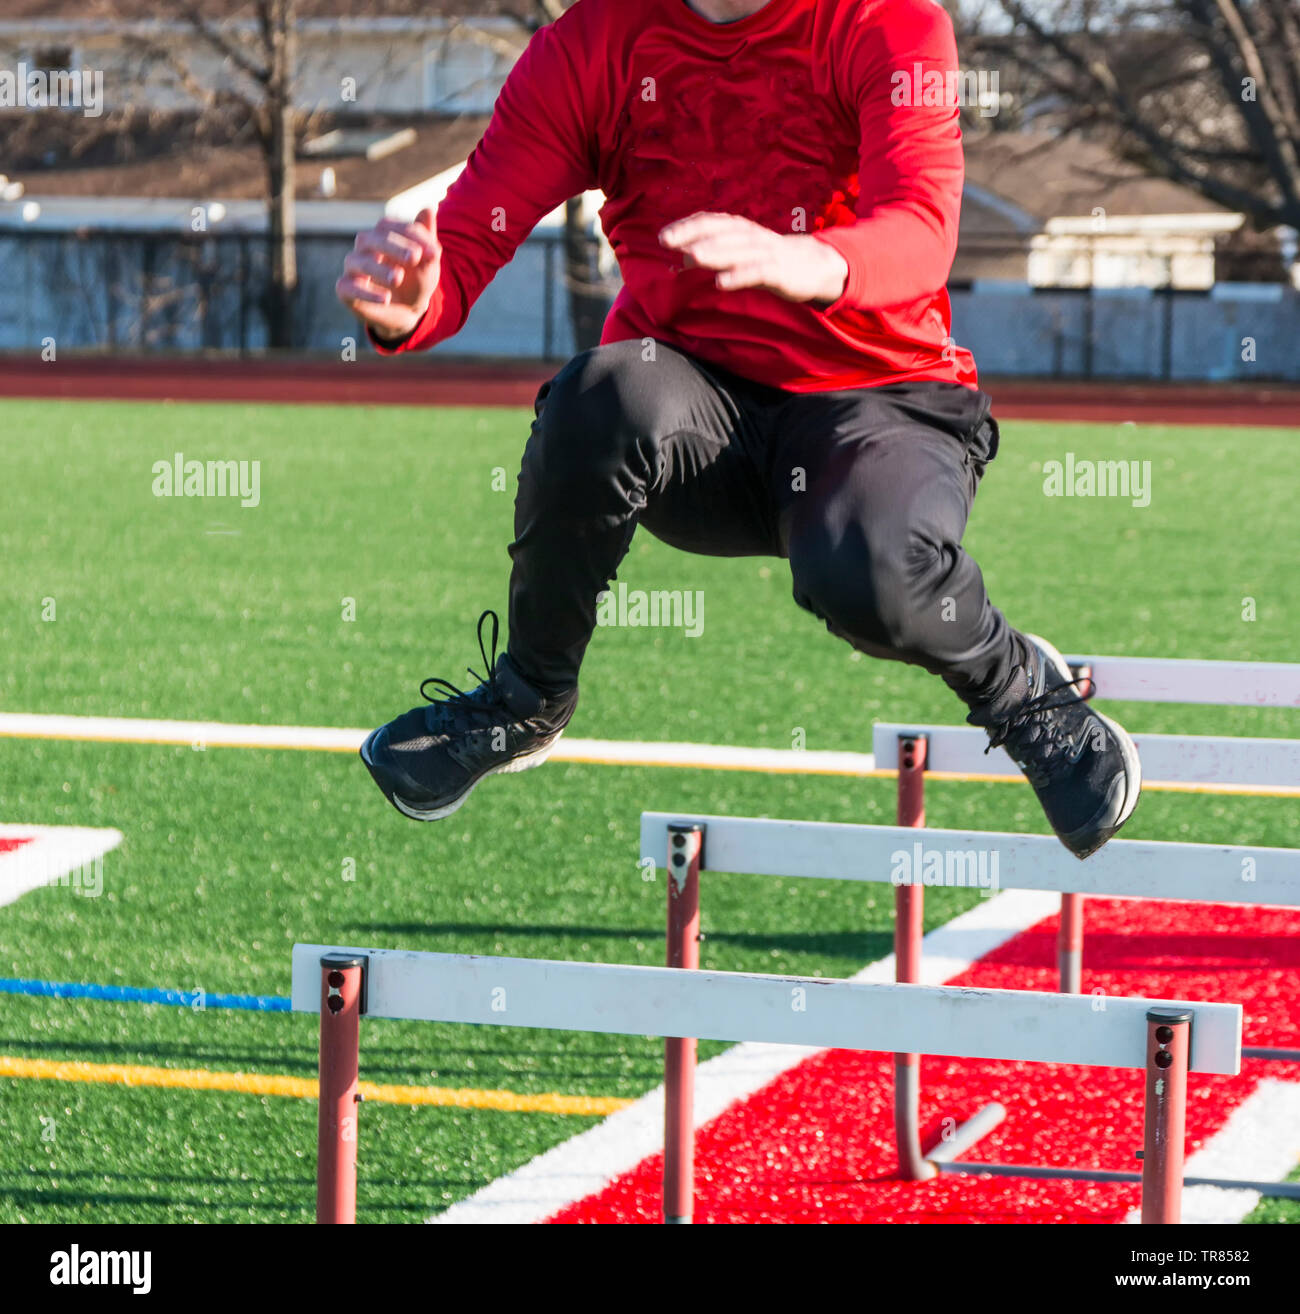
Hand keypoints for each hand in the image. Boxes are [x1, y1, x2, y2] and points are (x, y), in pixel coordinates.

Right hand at [336, 207, 441, 339]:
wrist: (409, 309)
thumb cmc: (417, 279)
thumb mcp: (428, 262)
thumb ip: (427, 239)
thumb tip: (430, 208)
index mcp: (382, 234)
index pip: (390, 226)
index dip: (411, 236)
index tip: (434, 252)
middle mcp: (364, 247)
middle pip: (372, 239)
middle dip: (394, 247)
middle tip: (415, 257)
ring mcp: (353, 267)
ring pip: (357, 261)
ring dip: (378, 268)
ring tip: (398, 278)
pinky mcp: (345, 289)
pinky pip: (348, 287)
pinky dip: (366, 292)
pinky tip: (386, 298)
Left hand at [658, 212, 848, 304]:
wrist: (815, 266)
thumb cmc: (770, 259)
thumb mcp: (740, 255)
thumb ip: (712, 255)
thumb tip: (682, 259)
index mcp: (741, 230)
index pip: (711, 222)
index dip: (687, 226)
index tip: (664, 235)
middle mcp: (752, 237)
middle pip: (721, 231)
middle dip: (692, 234)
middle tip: (666, 240)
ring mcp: (767, 253)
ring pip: (738, 250)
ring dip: (714, 252)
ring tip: (691, 256)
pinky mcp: (779, 273)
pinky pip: (757, 273)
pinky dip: (739, 276)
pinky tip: (721, 283)